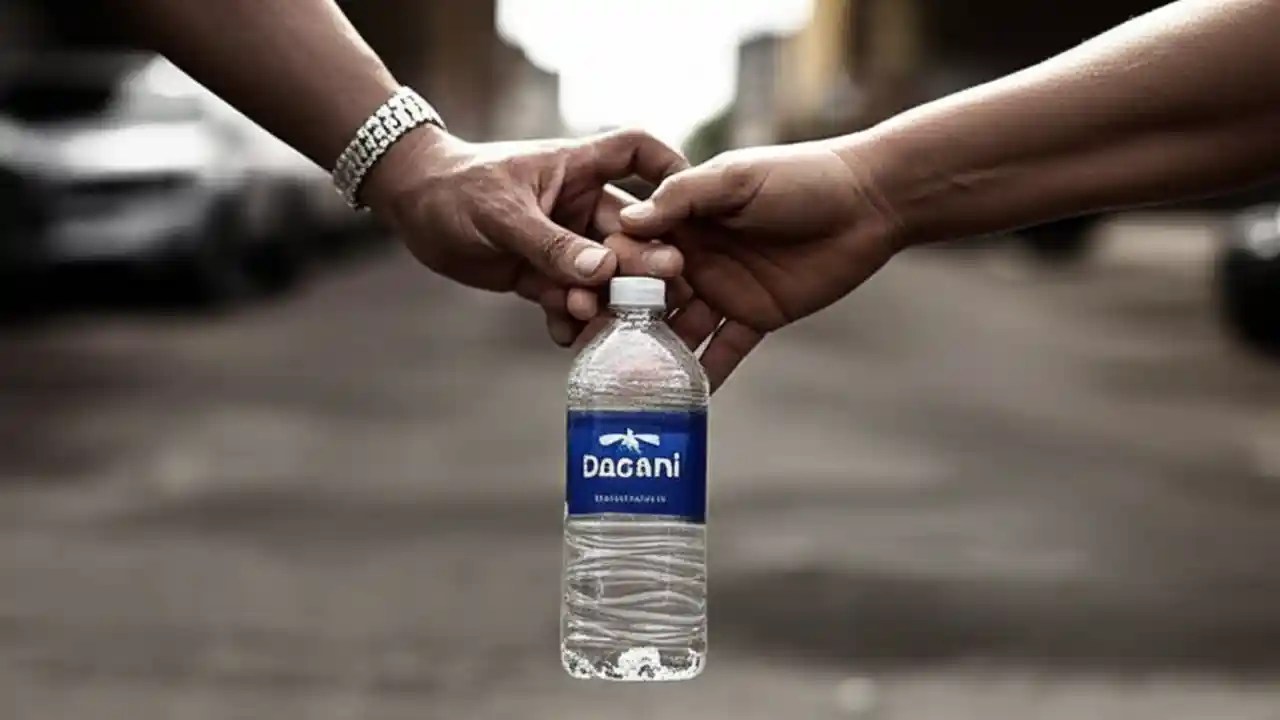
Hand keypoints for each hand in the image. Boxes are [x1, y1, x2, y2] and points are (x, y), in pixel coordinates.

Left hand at [361, 126, 687, 344]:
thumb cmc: (456, 189)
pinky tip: (567, 337)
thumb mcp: (502, 214)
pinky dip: (572, 320)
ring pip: (605, 275)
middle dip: (643, 265)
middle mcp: (581, 206)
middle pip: (632, 233)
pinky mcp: (545, 275)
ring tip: (593, 321)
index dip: (669, 170)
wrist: (413, 208)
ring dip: (606, 301)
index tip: (687, 205)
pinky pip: (571, 301)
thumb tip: (602, 270)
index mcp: (579, 169)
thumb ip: (551, 244)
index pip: (639, 153)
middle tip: (656, 295)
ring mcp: (566, 243)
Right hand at [618, 139, 904, 388]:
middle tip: (593, 353)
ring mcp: (726, 289)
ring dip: (656, 353)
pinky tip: (680, 402)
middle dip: (623, 322)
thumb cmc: (802, 175)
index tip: (587, 297)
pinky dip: (705, 375)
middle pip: (650, 295)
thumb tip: (628, 223)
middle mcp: (697, 256)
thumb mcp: (736, 177)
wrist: (869, 202)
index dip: (612, 272)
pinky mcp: (757, 316)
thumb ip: (684, 197)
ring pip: (681, 328)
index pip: (635, 249)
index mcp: (685, 217)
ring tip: (626, 383)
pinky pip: (724, 350)